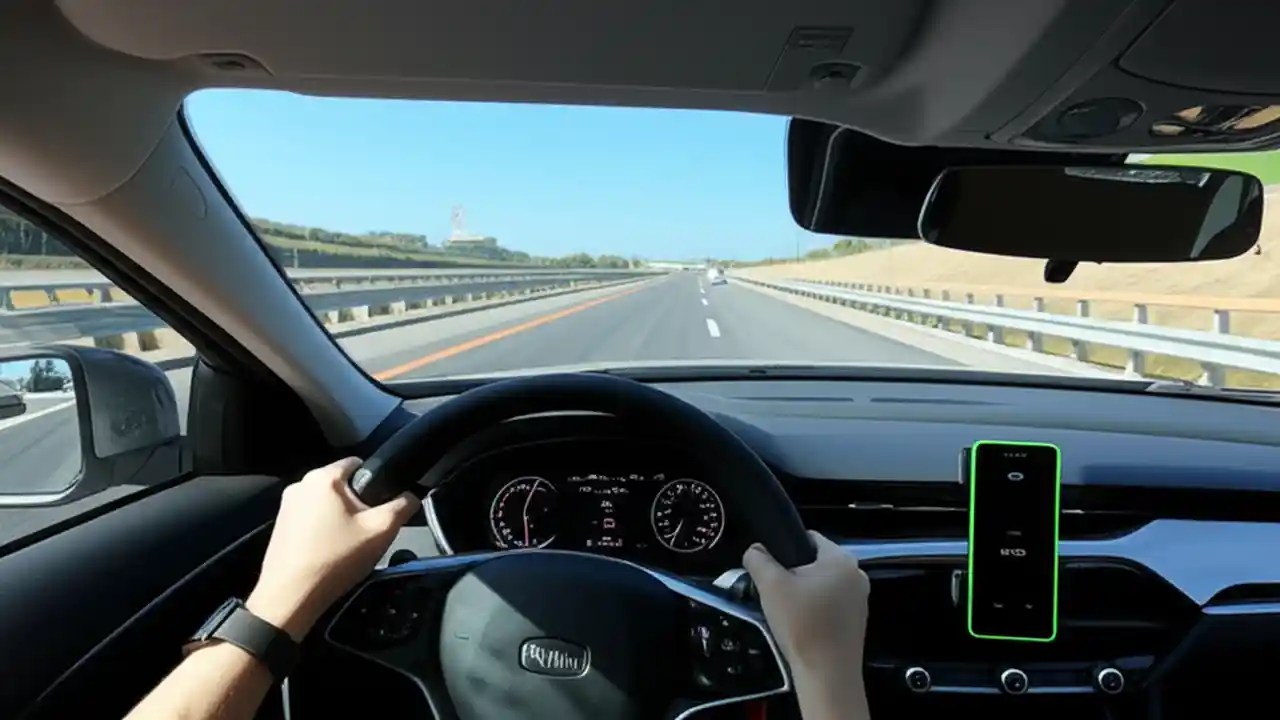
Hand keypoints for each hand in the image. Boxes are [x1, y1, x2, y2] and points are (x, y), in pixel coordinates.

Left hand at [246, 457, 419, 640]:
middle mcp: (300, 484)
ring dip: (339, 516)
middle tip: (368, 531)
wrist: (290, 597)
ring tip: (349, 544)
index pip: (359, 462)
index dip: (377, 482)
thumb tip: (411, 496)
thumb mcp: (381, 531)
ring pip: (325, 503)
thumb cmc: (336, 558)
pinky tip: (329, 551)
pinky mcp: (279, 525)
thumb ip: (402, 507)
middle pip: (341, 485)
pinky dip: (322, 529)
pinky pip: (310, 518)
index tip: (382, 507)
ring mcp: (285, 505)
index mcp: (323, 477)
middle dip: (357, 503)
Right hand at [743, 532, 870, 719]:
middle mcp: (857, 574)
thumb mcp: (770, 586)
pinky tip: (801, 626)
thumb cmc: (802, 624)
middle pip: (815, 562)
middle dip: (793, 573)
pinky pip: (830, 604)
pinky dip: (815, 610)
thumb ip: (758, 559)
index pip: (809, 537)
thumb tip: (755, 550)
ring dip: (803, 593)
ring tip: (785, 611)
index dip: (785, 548)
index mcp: (841, 558)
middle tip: (773, 592)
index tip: (769, 568)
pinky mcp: (857, 621)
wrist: (827, 675)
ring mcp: (860, 599)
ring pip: (822, 584)